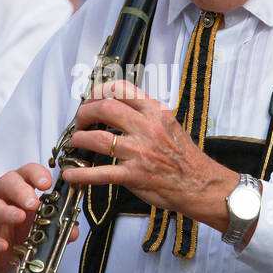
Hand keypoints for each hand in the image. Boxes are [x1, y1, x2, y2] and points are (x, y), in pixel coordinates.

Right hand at [0, 164, 78, 272]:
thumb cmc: (20, 232)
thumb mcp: (40, 227)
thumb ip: (56, 226)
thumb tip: (73, 230)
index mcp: (18, 188)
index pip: (26, 172)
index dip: (36, 174)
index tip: (47, 184)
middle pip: (7, 182)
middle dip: (21, 190)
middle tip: (34, 203)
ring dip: (6, 212)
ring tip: (20, 217)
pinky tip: (4, 246)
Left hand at [59, 79, 236, 229]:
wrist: (200, 184)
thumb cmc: (185, 158)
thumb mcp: (169, 124)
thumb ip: (146, 114)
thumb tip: (120, 106)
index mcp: (155, 112)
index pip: (121, 89)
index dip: (98, 91)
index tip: (90, 99)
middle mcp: (147, 128)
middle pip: (105, 108)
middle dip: (84, 113)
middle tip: (80, 121)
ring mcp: (139, 151)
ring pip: (97, 138)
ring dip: (80, 140)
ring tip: (77, 143)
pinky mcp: (134, 175)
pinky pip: (101, 173)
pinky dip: (82, 175)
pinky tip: (72, 175)